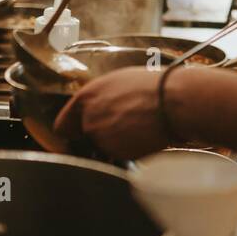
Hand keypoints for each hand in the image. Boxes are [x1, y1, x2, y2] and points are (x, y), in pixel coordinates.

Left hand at [53, 67, 170, 160]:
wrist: (173, 102)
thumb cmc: (153, 86)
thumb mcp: (119, 81)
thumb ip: (101, 97)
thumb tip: (100, 106)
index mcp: (86, 97)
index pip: (64, 124)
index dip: (71, 129)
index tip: (76, 134)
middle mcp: (89, 119)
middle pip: (87, 134)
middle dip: (101, 132)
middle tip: (124, 122)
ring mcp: (103, 138)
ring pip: (105, 145)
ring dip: (117, 140)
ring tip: (139, 124)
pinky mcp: (118, 152)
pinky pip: (120, 153)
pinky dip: (130, 148)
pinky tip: (144, 134)